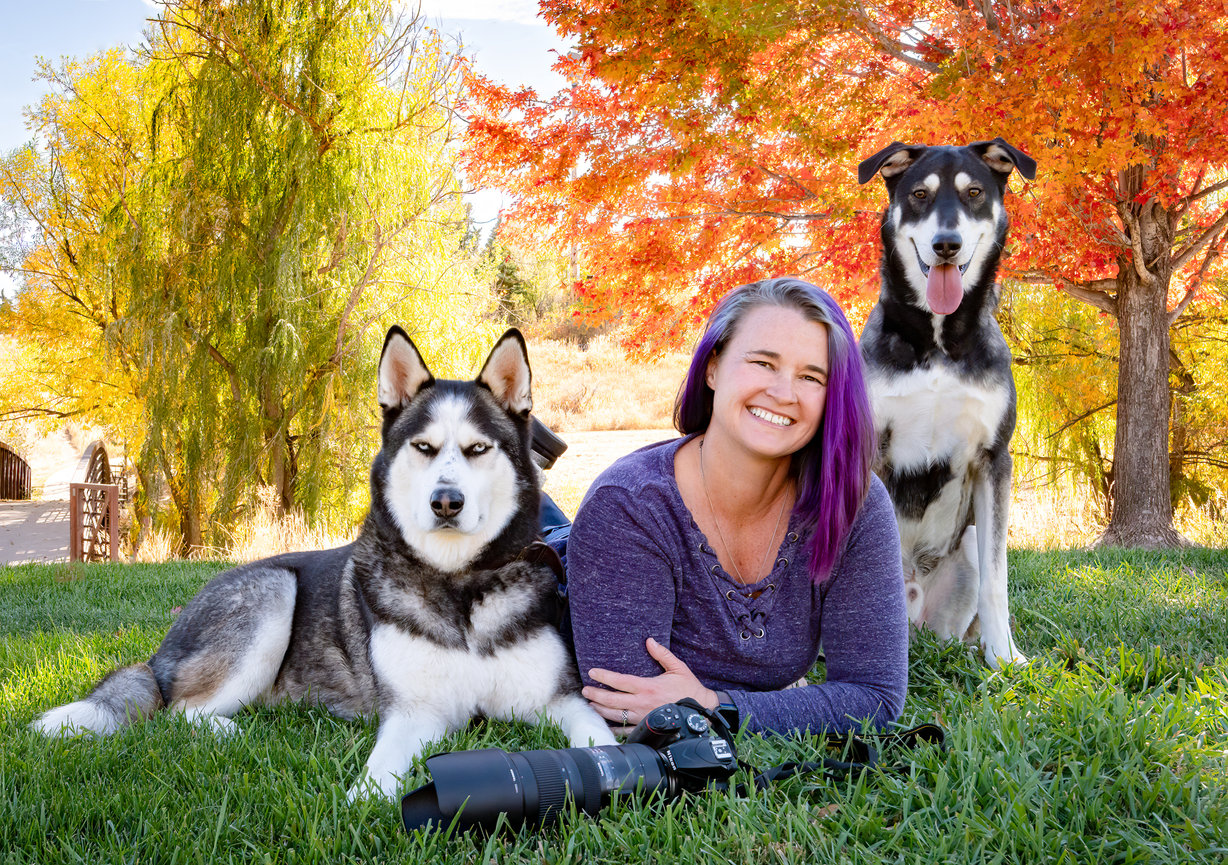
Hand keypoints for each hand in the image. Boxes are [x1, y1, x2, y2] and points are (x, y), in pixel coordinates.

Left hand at [582, 637, 716, 734]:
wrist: (702, 710)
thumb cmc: (689, 689)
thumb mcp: (678, 667)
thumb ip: (662, 654)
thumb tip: (649, 641)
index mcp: (648, 687)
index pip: (620, 681)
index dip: (604, 677)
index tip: (592, 672)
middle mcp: (642, 703)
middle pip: (613, 700)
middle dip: (596, 695)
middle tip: (585, 690)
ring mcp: (643, 717)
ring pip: (616, 716)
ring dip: (600, 710)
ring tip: (591, 704)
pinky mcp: (647, 728)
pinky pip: (626, 731)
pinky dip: (613, 728)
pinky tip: (605, 724)